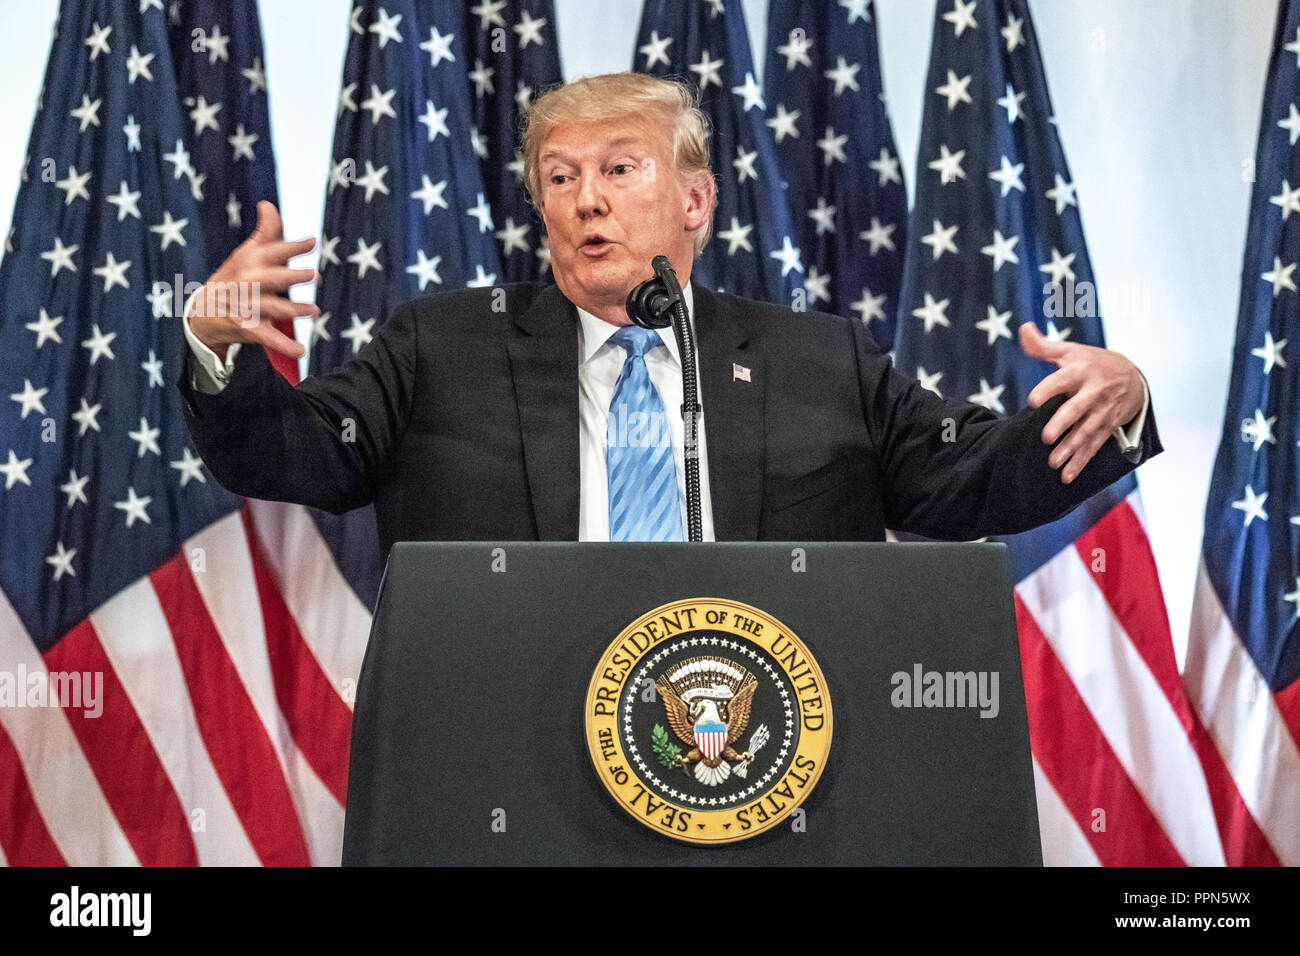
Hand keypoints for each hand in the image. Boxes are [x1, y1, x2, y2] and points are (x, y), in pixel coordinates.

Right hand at [188, 201, 318, 361]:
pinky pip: (269, 338)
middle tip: (315, 275)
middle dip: (293, 277)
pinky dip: (286, 346)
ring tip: (315, 310)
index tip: (311, 243)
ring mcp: (248, 306)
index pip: (274, 250)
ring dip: (295, 310)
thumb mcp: (246, 254)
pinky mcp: (249, 328)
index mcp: (250, 261)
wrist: (203, 313)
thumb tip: (269, 204)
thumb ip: (265, 232)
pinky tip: (302, 350)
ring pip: (275, 309)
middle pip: (273, 278)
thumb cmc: (233, 278)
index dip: (293, 246)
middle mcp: (249, 282)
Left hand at [1021, 322, 1144, 483]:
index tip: (1033, 400)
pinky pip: (1094, 446)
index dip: (1049, 389)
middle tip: (1046, 437)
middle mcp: (1093, 392)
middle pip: (1077, 409)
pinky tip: (1066, 476)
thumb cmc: (1091, 362)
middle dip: (1063, 424)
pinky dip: (1081, 462)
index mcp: (1081, 371)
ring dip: (1071, 449)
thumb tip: (1022, 328)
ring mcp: (1101, 412)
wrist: (1133, 376)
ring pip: (1086, 432)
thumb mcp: (1070, 350)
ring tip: (1053, 462)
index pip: (1063, 379)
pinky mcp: (1106, 427)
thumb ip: (1043, 345)